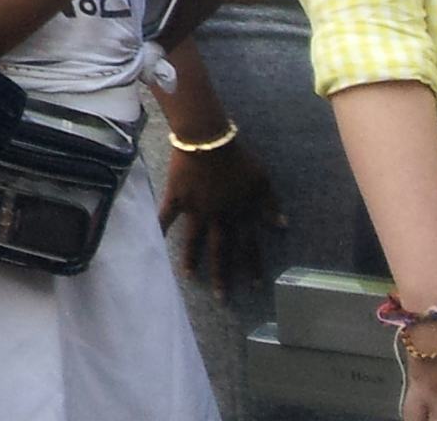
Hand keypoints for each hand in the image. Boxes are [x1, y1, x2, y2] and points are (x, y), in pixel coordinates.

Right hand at [161, 131, 281, 296]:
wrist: (208, 139)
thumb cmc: (238, 158)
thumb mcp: (262, 180)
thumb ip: (270, 205)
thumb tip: (281, 226)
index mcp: (240, 214)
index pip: (248, 246)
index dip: (252, 266)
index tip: (255, 287)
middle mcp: (219, 218)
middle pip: (221, 251)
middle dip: (223, 275)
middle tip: (222, 298)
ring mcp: (196, 210)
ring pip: (195, 240)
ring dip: (193, 260)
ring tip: (190, 277)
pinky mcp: (178, 198)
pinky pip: (167, 216)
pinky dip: (160, 228)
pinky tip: (155, 242)